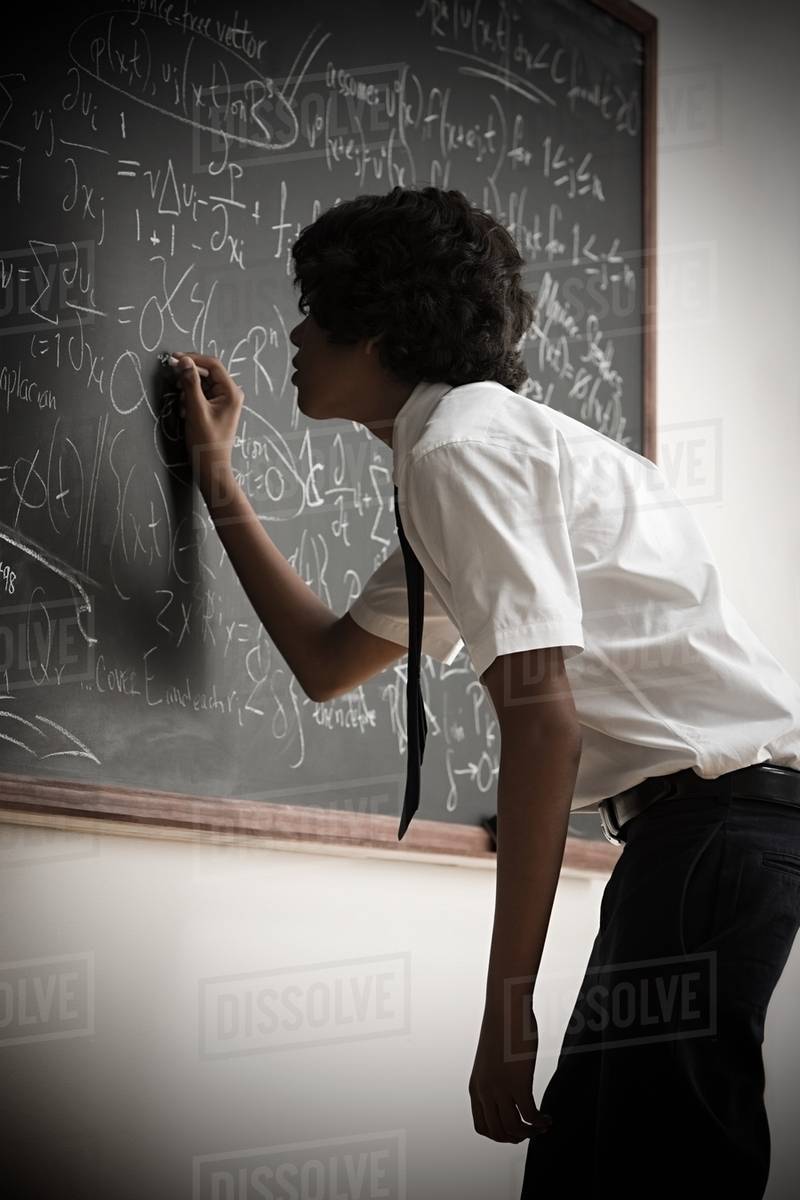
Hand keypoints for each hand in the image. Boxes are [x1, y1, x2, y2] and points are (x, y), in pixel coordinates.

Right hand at [174, 352, 243, 500]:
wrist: (211, 466)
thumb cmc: (206, 441)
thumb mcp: (195, 410)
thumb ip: (190, 384)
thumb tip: (184, 361)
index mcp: (231, 392)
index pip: (212, 364)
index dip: (193, 358)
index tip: (173, 359)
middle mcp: (231, 394)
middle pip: (207, 372)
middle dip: (189, 376)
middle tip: (173, 380)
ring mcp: (224, 401)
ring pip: (202, 384)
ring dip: (188, 389)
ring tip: (182, 405)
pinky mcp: (216, 408)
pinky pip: (202, 395)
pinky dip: (191, 399)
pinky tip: (185, 411)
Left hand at [469, 1005, 551, 1142]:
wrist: (506, 1008)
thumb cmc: (502, 1028)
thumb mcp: (490, 1059)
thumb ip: (494, 1078)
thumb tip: (508, 1087)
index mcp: (476, 1087)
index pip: (481, 1126)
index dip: (499, 1135)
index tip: (514, 1130)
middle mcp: (484, 1092)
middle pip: (497, 1133)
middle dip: (516, 1138)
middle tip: (531, 1132)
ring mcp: (500, 1089)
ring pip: (514, 1129)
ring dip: (530, 1133)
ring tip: (542, 1126)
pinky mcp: (518, 1083)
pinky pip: (530, 1116)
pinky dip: (540, 1122)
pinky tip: (547, 1117)